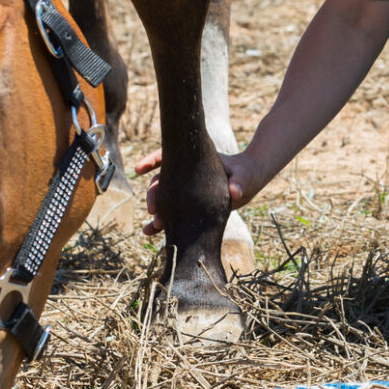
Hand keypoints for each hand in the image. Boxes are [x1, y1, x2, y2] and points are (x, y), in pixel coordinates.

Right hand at [133, 147, 260, 236]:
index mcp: (195, 161)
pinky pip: (173, 214)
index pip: (168, 155)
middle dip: (153, 194)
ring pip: (164, 199)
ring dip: (156, 213)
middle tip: (153, 209)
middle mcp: (186, 175)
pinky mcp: (190, 206)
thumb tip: (235, 192)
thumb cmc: (245, 172)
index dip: (151, 161)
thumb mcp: (243, 176)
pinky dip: (162, 223)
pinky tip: (151, 233)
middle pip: (162, 180)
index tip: (139, 169)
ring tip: (151, 228)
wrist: (249, 183)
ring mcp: (186, 191)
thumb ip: (239, 182)